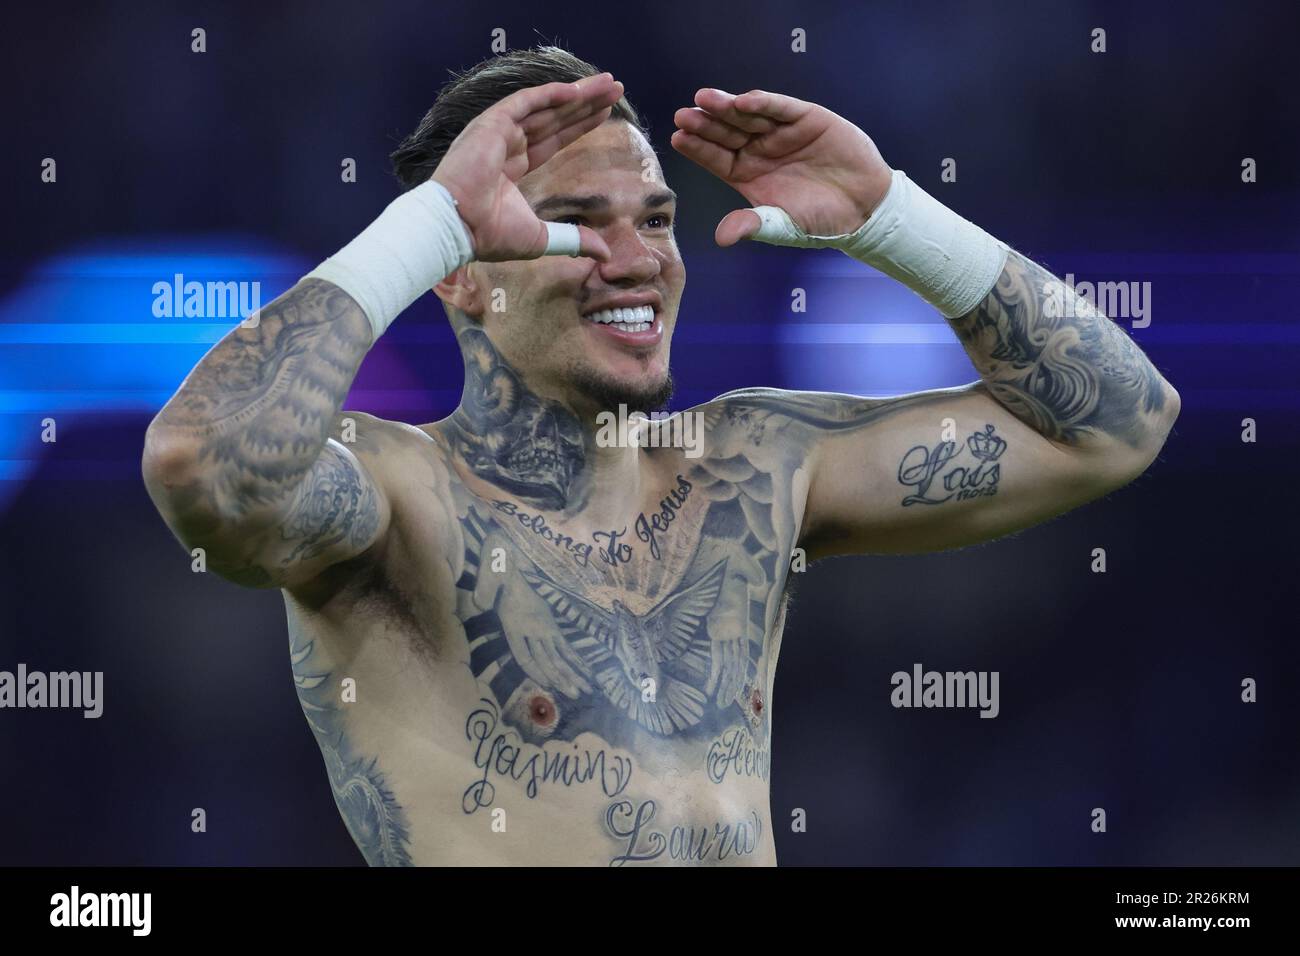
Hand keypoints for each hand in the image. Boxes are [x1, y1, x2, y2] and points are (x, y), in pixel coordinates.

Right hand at [432, 73, 623, 262]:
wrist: (458, 226)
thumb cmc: (490, 234)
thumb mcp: (541, 238)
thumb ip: (573, 240)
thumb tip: (605, 255)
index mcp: (513, 167)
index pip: (553, 139)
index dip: (579, 125)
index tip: (605, 113)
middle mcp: (507, 144)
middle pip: (555, 117)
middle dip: (586, 103)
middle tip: (615, 88)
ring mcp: (498, 131)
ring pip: (545, 106)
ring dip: (578, 93)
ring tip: (608, 82)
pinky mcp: (492, 123)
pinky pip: (526, 101)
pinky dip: (550, 94)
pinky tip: (577, 90)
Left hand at [672, 88, 892, 246]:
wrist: (864, 208)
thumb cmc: (820, 220)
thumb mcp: (784, 226)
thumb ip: (755, 225)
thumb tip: (722, 238)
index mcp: (747, 174)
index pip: (716, 158)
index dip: (698, 148)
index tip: (677, 138)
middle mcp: (760, 150)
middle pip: (726, 133)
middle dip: (705, 123)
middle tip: (683, 114)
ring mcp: (781, 132)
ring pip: (749, 116)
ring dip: (727, 107)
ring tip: (705, 99)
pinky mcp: (806, 118)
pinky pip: (781, 108)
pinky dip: (764, 104)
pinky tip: (744, 101)